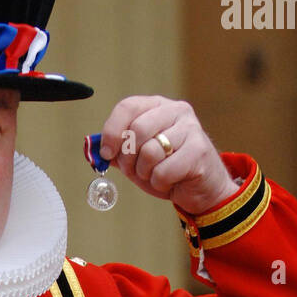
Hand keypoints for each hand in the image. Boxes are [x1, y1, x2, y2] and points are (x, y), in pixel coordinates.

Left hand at [97, 95, 241, 214]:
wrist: (202, 189)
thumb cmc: (167, 171)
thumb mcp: (137, 159)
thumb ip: (117, 151)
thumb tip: (94, 149)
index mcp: (157, 106)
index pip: (127, 107)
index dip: (112, 132)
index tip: (106, 153)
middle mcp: (176, 111)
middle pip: (137, 130)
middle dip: (128, 158)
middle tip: (133, 170)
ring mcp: (190, 129)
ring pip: (149, 152)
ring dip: (145, 173)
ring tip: (156, 175)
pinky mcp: (199, 151)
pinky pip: (163, 171)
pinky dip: (160, 183)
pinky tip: (170, 181)